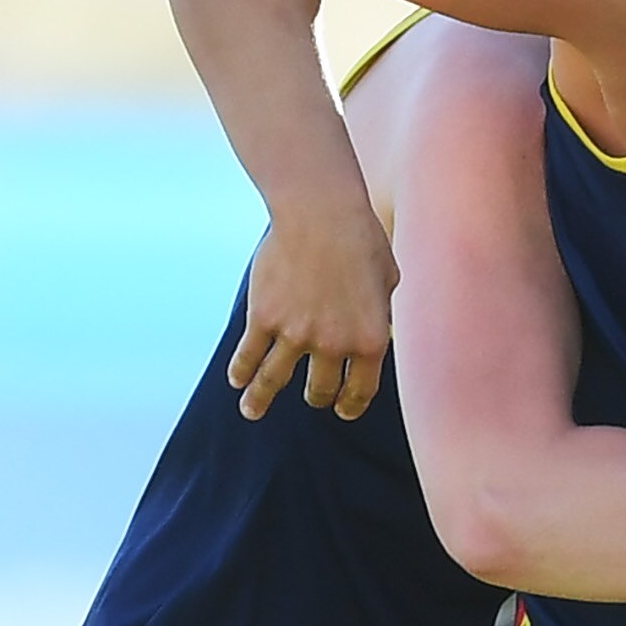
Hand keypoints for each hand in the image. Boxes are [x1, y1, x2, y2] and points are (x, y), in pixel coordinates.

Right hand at [231, 198, 397, 419]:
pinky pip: (248, 354)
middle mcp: (333, 345)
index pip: (361, 389)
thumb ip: (382, 315)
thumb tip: (382, 333)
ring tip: (252, 411)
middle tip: (313, 398)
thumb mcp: (388, 282)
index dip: (351, 404)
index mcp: (371, 340)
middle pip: (319, 388)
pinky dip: (241, 370)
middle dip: (317, 397)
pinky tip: (237, 380)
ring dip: (261, 399)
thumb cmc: (362, 241)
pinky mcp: (263, 317)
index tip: (343, 410)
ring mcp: (294, 333)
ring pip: (273, 379)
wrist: (321, 214)